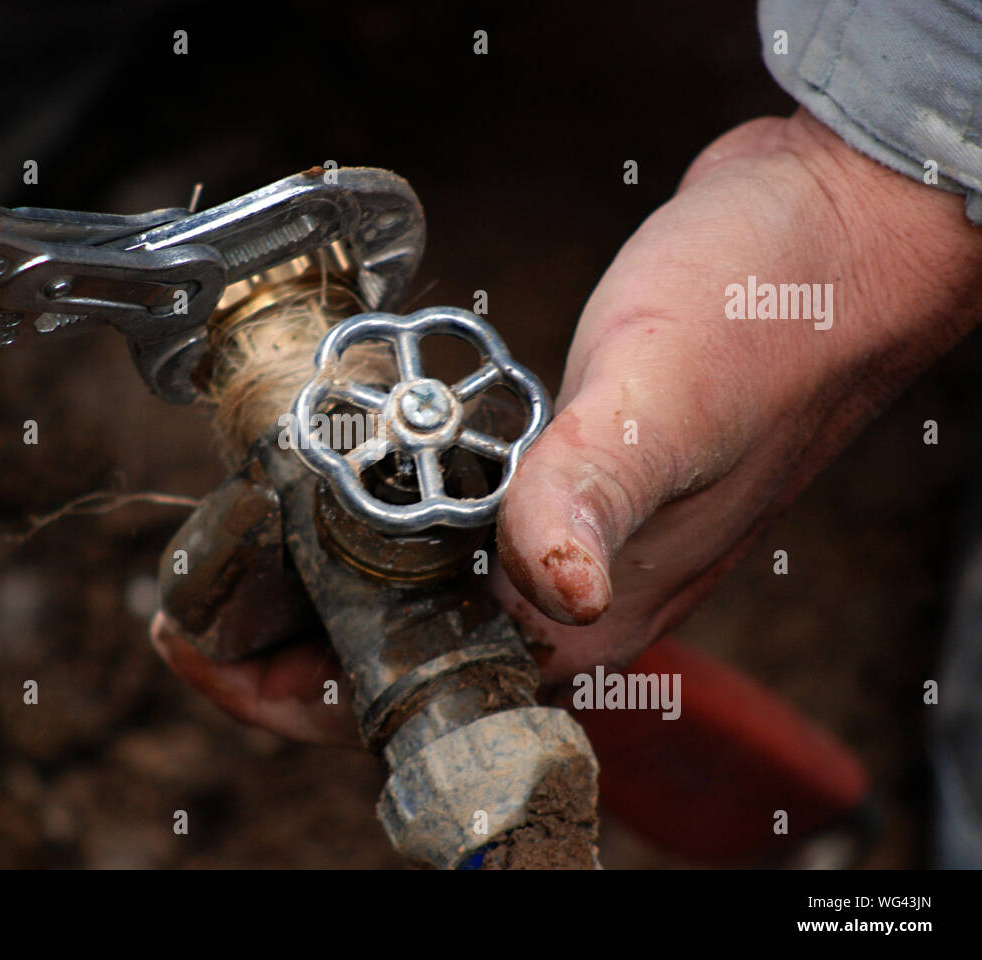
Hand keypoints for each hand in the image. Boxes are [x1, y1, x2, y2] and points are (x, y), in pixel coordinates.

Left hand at [152, 108, 981, 743]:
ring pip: (410, 596)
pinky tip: (325, 491)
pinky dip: (369, 523)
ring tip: (231, 542)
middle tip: (186, 591)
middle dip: (279, 640)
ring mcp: (558, 538)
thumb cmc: (763, 323)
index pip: (415, 700)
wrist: (822, 238)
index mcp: (584, 609)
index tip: (198, 647)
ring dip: (314, 583)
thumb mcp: (662, 404)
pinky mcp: (553, 478)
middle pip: (392, 658)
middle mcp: (565, 593)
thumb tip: (555, 587)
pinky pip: (441, 529)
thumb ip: (594, 494)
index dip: (291, 694)